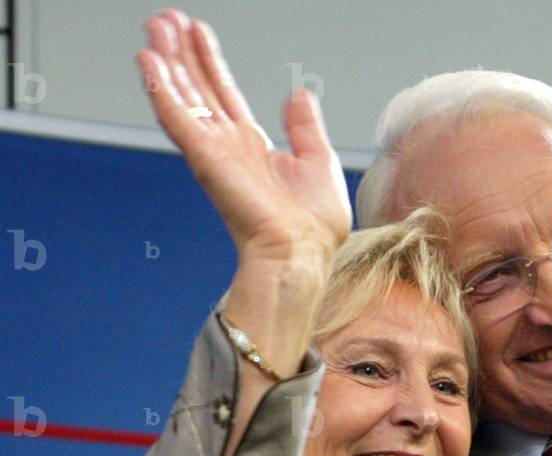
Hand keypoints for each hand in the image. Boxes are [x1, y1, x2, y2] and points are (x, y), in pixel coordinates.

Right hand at [135, 9, 350, 263]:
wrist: (301, 252)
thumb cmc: (313, 227)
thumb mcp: (320, 162)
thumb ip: (305, 127)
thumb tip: (299, 95)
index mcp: (253, 148)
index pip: (225, 94)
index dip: (210, 62)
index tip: (197, 33)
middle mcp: (229, 148)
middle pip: (198, 90)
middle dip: (181, 54)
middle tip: (165, 20)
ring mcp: (214, 153)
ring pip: (183, 98)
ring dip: (167, 63)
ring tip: (155, 28)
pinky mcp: (206, 159)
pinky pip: (177, 119)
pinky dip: (162, 90)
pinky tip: (149, 63)